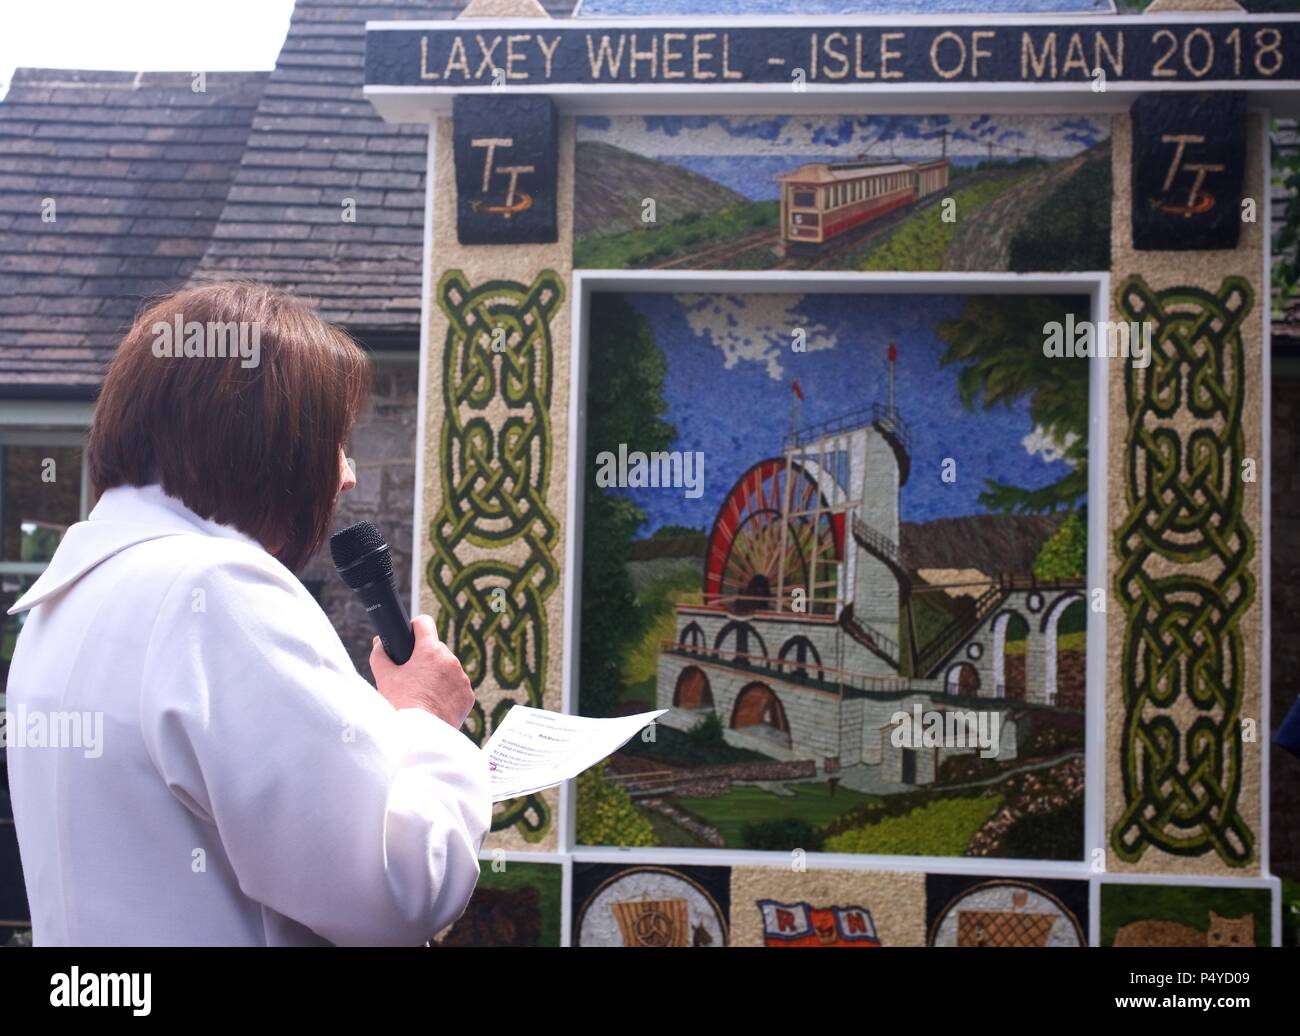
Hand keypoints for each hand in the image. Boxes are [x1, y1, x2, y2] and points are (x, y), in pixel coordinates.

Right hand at [370, 615, 474, 729]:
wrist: (419, 736)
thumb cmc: (401, 705)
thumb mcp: (384, 677)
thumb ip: (380, 654)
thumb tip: (379, 643)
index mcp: (430, 651)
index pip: (424, 623)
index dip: (415, 627)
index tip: (411, 634)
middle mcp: (450, 660)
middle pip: (436, 650)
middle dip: (425, 658)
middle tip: (412, 675)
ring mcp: (462, 678)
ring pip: (448, 669)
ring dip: (438, 675)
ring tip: (423, 693)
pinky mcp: (468, 696)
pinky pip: (457, 687)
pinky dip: (448, 692)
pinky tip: (435, 703)